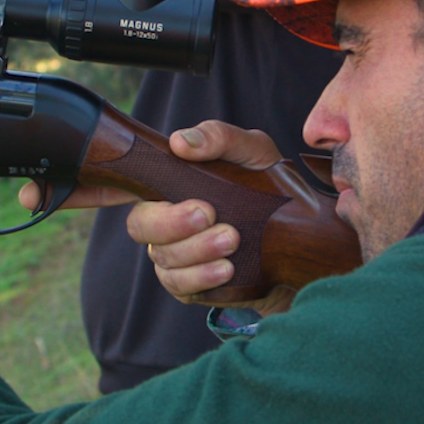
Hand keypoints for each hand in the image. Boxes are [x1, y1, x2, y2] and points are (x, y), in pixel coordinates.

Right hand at [125, 121, 296, 314]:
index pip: (132, 187)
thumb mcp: (252, 151)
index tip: (174, 198)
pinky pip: (179, 286)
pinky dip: (201, 278)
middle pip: (141, 225)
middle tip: (210, 214)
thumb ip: (219, 137)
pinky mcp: (191, 284)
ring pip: (163, 259)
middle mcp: (164, 220)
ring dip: (196, 251)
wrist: (299, 234)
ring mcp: (175, 254)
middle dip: (172, 224)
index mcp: (170, 184)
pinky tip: (227, 269)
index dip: (124, 193)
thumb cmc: (267, 180)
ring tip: (232, 241)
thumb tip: (180, 142)